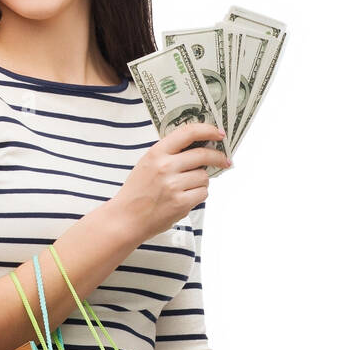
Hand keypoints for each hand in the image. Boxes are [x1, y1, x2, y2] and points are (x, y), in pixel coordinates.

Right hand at [108, 122, 229, 242]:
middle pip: (203, 155)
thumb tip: (200, 145)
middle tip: (224, 160)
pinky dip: (198, 195)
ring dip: (201, 181)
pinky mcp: (180, 203)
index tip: (219, 133)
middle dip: (218, 157)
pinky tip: (184, 198)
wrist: (126, 219)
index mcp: (156, 153)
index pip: (188, 133)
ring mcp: (173, 185)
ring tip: (185, 187)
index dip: (207, 130)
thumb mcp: (146, 164)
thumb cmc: (137, 191)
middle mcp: (165, 166)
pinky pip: (203, 193)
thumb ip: (169, 153)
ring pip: (204, 176)